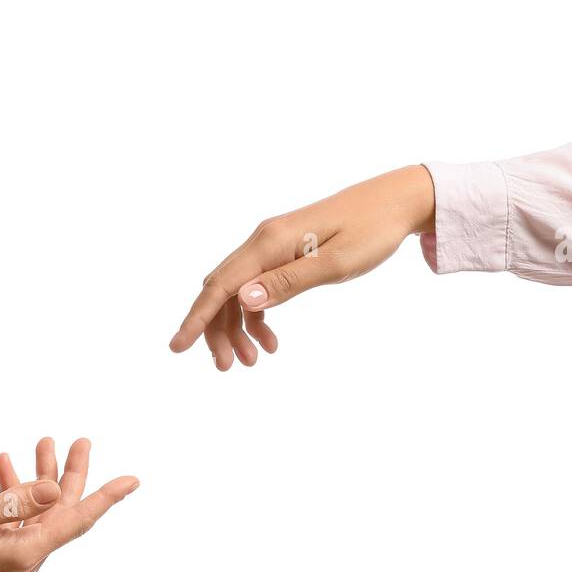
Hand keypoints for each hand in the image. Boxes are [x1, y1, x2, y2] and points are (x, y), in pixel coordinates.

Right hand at [0, 438, 138, 571]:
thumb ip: (15, 501)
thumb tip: (55, 490)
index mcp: (23, 557)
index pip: (75, 522)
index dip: (104, 497)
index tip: (133, 479)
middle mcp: (22, 562)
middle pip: (60, 514)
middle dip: (70, 476)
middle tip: (81, 440)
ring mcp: (7, 559)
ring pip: (38, 513)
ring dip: (40, 478)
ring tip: (45, 441)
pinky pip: (15, 518)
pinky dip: (14, 492)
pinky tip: (4, 464)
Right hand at [168, 164, 434, 368]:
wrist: (395, 202)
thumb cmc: (371, 231)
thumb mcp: (334, 263)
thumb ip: (288, 283)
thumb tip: (244, 300)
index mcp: (270, 242)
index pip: (221, 286)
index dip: (196, 319)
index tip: (176, 347)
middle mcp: (263, 242)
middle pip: (221, 291)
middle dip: (216, 331)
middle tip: (228, 368)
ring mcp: (272, 247)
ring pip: (238, 293)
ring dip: (238, 329)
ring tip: (253, 361)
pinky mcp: (285, 253)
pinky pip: (257, 288)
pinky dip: (257, 316)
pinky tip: (270, 341)